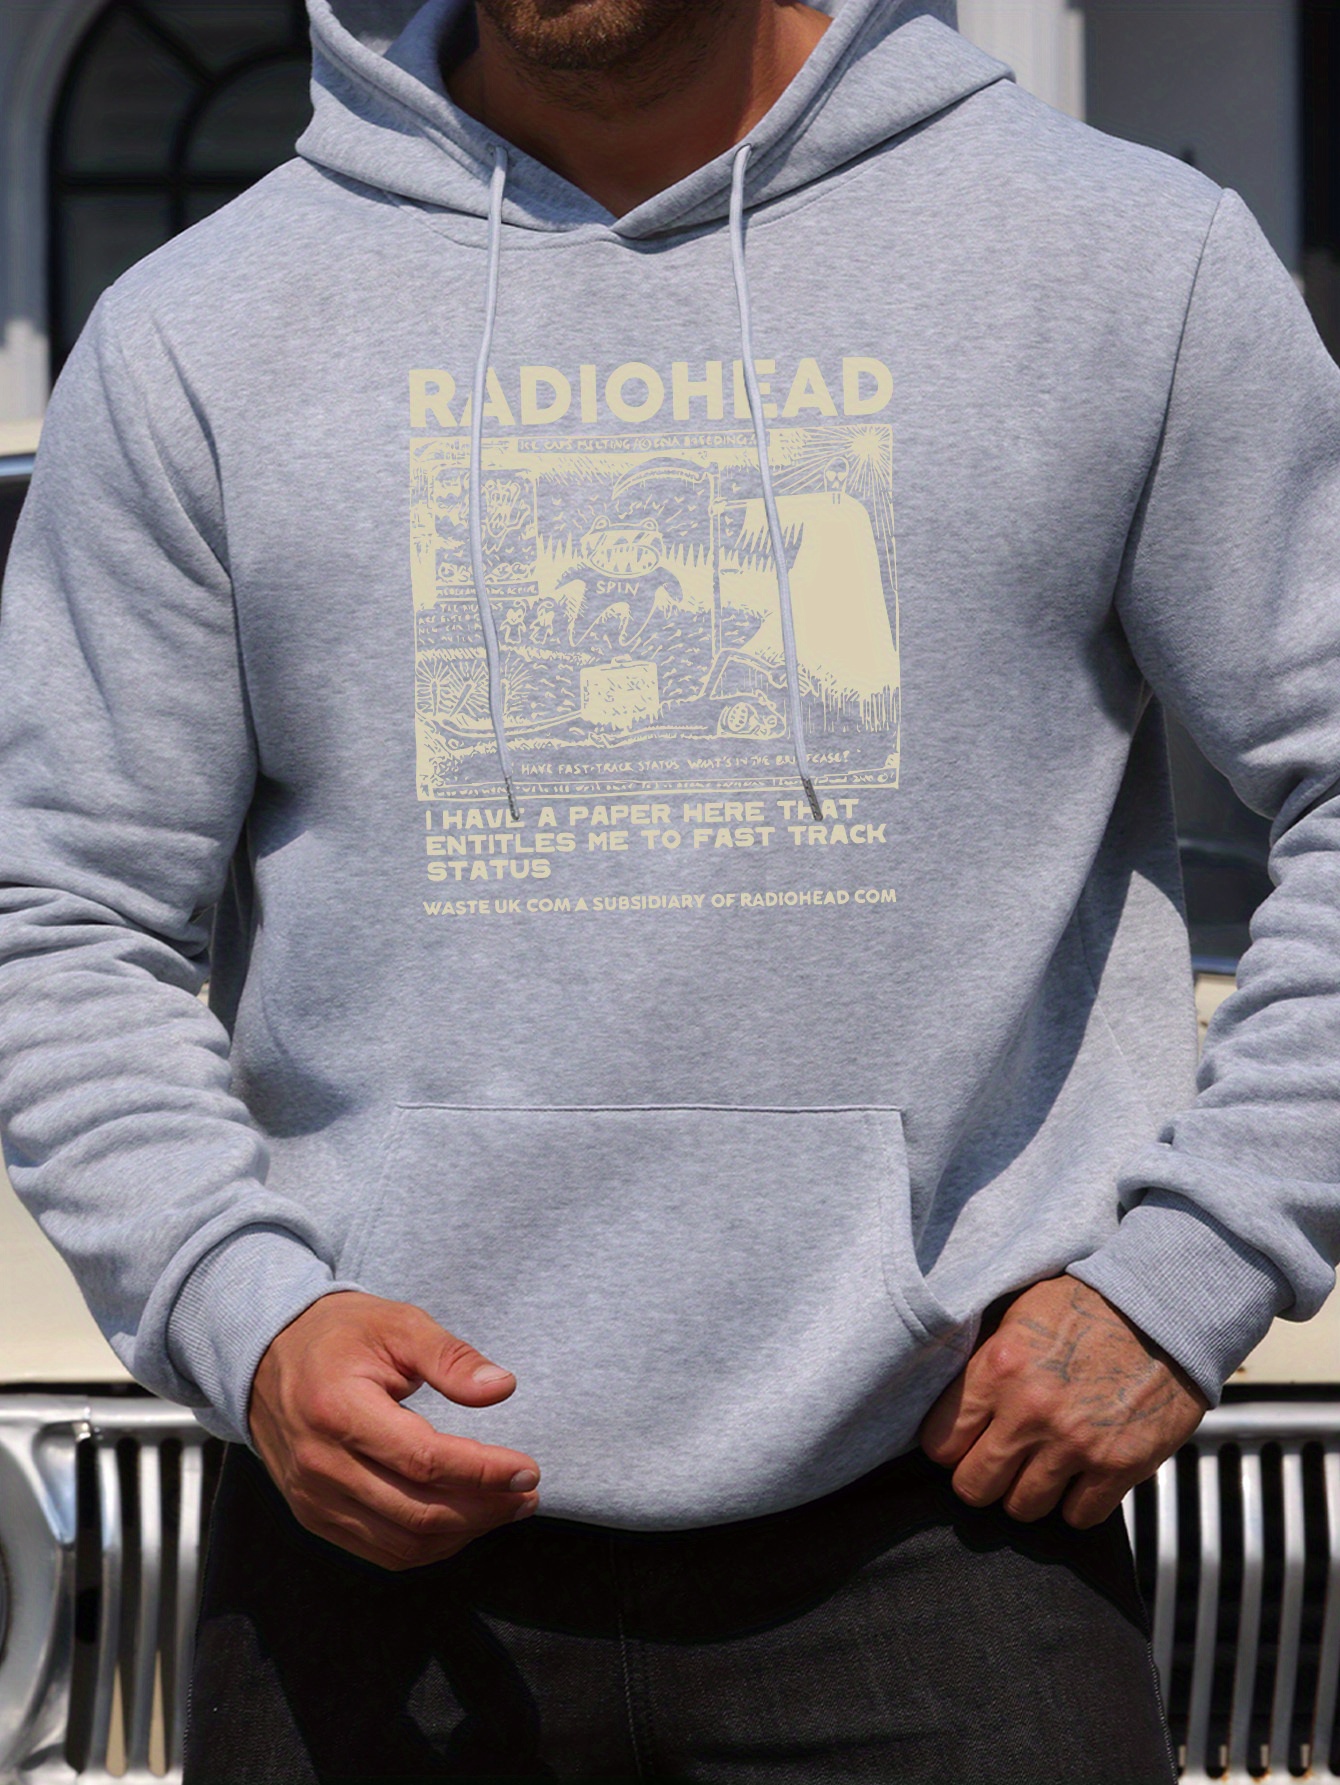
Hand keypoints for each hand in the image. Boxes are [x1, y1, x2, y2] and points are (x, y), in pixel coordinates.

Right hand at [249, 1290, 540, 1569]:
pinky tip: (463, 1520)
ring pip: (402, 1544)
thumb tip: (502, 1388)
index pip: (424, 1460)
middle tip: (526, 1492)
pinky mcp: (314, 1515)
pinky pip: (380, 1551)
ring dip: (463, 1533)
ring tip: (505, 1507)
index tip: (527, 1469)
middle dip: (484, 1509)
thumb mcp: (398, 1324)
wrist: (267, 1354)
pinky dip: (429, 1545)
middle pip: (418, 1512)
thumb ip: (450, 1357)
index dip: (482, 1472)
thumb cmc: (341, 1334)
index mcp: (339, 1410)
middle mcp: (320, 1464)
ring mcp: (312, 1498)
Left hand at [919, 1276, 1207, 1527]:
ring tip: (1041, 1467)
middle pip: (974, 1487)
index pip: (939, 1442)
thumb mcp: (1018, 1315)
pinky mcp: (1119, 1466)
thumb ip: (984, 1363)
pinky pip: (1079, 1517)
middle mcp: (1030, 1411)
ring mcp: (1075, 1443)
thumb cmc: (1087, 1305)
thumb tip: (951, 1402)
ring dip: (1029, 1492)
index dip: (949, 1447)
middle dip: (981, 1478)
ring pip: (1022, 1508)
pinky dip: (1077, 1503)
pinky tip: (1081, 1475)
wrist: (1163, 1309)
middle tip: (999, 1463)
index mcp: (997, 1368)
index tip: (964, 1442)